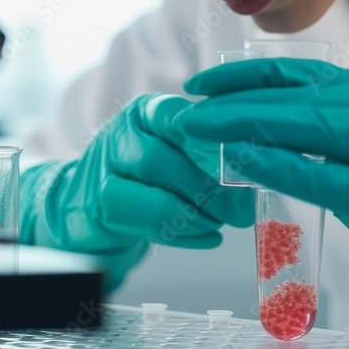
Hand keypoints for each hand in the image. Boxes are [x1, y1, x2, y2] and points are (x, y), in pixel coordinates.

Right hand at [20, 93, 253, 289]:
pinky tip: (207, 237)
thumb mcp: (176, 156)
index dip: (214, 140)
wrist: (88, 209)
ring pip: (156, 181)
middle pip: (168, 152)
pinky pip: (145, 215)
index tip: (248, 164)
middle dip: (210, 184)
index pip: (181, 115)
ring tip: (222, 222)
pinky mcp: (100, 203)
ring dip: (197, 207)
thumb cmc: (148, 182)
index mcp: (148, 111)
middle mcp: (123, 131)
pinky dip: (183, 232)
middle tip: (242, 208)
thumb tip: (260, 176)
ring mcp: (105, 167)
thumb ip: (209, 157)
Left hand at [176, 58, 348, 348]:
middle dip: (242, 99)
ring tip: (200, 125)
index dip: (258, 74)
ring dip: (248, 125)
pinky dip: (279, 165)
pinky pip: (324, 176)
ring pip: (313, 127)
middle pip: (310, 97)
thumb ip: (345, 128)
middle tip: (191, 102)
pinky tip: (239, 155)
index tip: (211, 79)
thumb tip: (266, 118)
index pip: (318, 75)